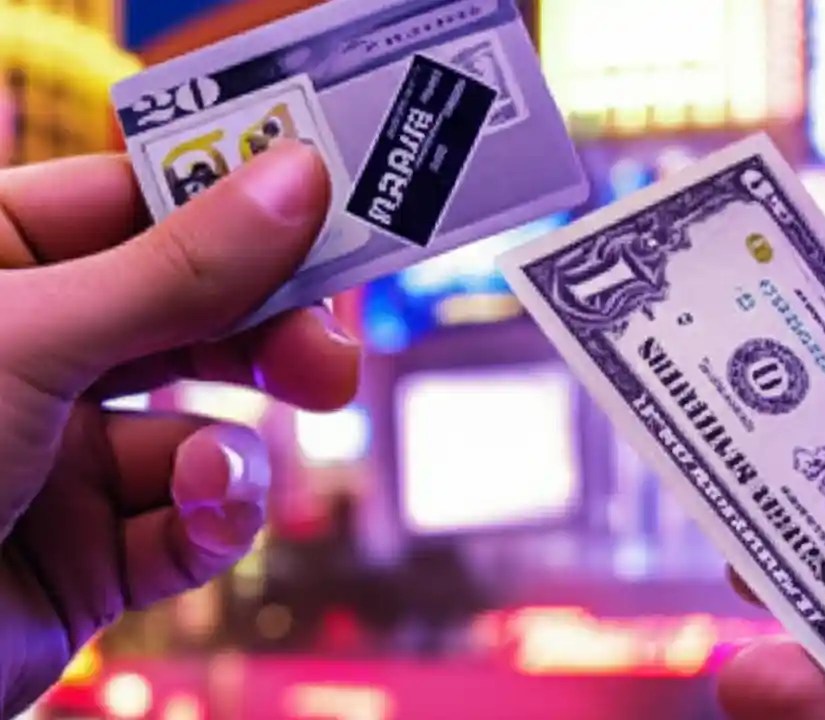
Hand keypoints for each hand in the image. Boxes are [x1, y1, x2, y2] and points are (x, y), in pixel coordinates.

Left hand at [0, 141, 359, 713]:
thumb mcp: (28, 342)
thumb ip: (177, 269)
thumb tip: (295, 180)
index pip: (139, 202)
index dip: (235, 203)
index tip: (331, 208)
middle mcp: (32, 354)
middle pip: (194, 314)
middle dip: (266, 337)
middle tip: (329, 353)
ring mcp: (64, 454)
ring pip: (204, 424)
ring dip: (224, 451)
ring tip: (207, 475)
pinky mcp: (95, 551)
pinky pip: (192, 519)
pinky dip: (210, 520)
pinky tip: (193, 518)